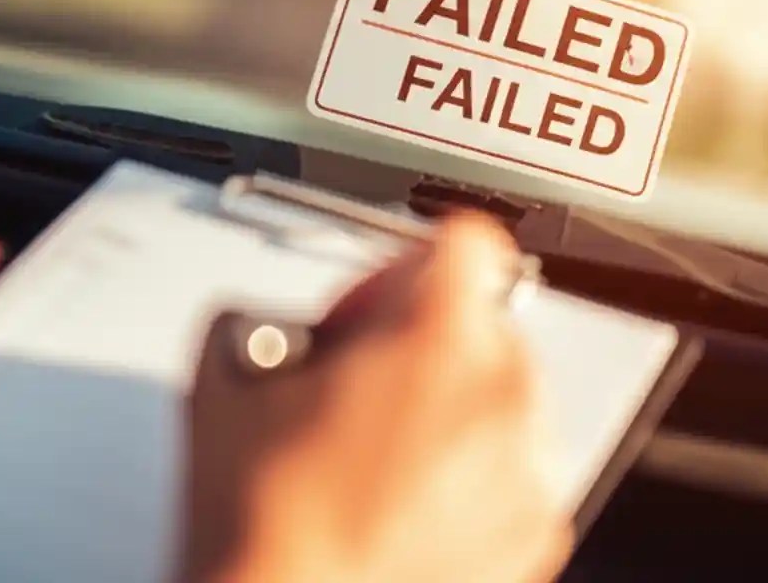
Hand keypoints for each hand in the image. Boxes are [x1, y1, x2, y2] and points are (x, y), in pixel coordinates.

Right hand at [186, 213, 571, 582]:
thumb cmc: (262, 512)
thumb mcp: (231, 368)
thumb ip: (277, 313)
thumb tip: (294, 327)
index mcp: (438, 336)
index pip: (465, 240)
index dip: (415, 259)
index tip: (393, 289)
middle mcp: (503, 392)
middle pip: (486, 320)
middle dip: (431, 338)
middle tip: (367, 382)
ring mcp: (528, 465)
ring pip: (506, 395)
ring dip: (457, 404)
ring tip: (384, 451)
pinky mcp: (537, 527)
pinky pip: (516, 466)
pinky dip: (475, 471)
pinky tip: (410, 496)